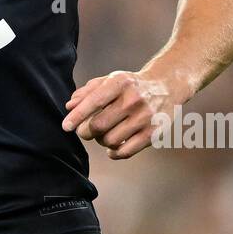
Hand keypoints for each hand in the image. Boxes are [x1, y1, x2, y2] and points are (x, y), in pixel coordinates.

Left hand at [61, 69, 183, 159]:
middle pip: (99, 125)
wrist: (167, 86)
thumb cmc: (131, 85)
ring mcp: (145, 118)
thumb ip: (88, 92)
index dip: (77, 116)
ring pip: (110, 140)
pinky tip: (112, 147)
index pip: (94, 102)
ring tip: (103, 134)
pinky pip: (126, 152)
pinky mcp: (154, 134)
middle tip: (85, 131)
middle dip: (85, 131)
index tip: (66, 126)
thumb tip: (69, 107)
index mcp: (120, 83)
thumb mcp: (110, 80)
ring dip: (101, 141)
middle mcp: (133, 100)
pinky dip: (113, 153)